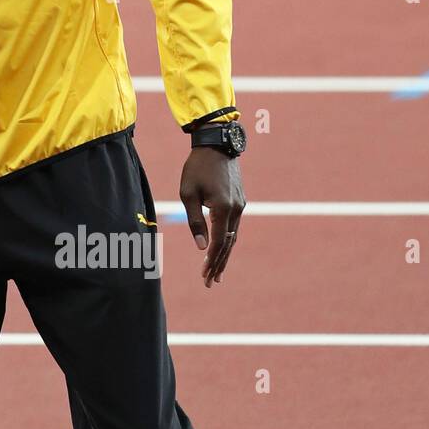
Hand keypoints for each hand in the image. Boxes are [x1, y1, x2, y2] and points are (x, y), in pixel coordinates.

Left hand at [179, 145, 245, 288]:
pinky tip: (222, 250)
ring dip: (224, 255)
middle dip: (219, 264)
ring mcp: (240, 206)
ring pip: (233, 236)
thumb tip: (201, 247)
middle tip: (210, 282)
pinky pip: (233, 226)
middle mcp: (235, 210)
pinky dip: (228, 240)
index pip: (218, 242)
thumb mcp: (187, 193)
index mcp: (222, 208)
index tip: (204, 275)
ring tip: (216, 273)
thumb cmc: (196, 168)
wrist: (216, 145)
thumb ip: (194, 221)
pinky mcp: (239, 201)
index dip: (211, 260)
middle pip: (228, 244)